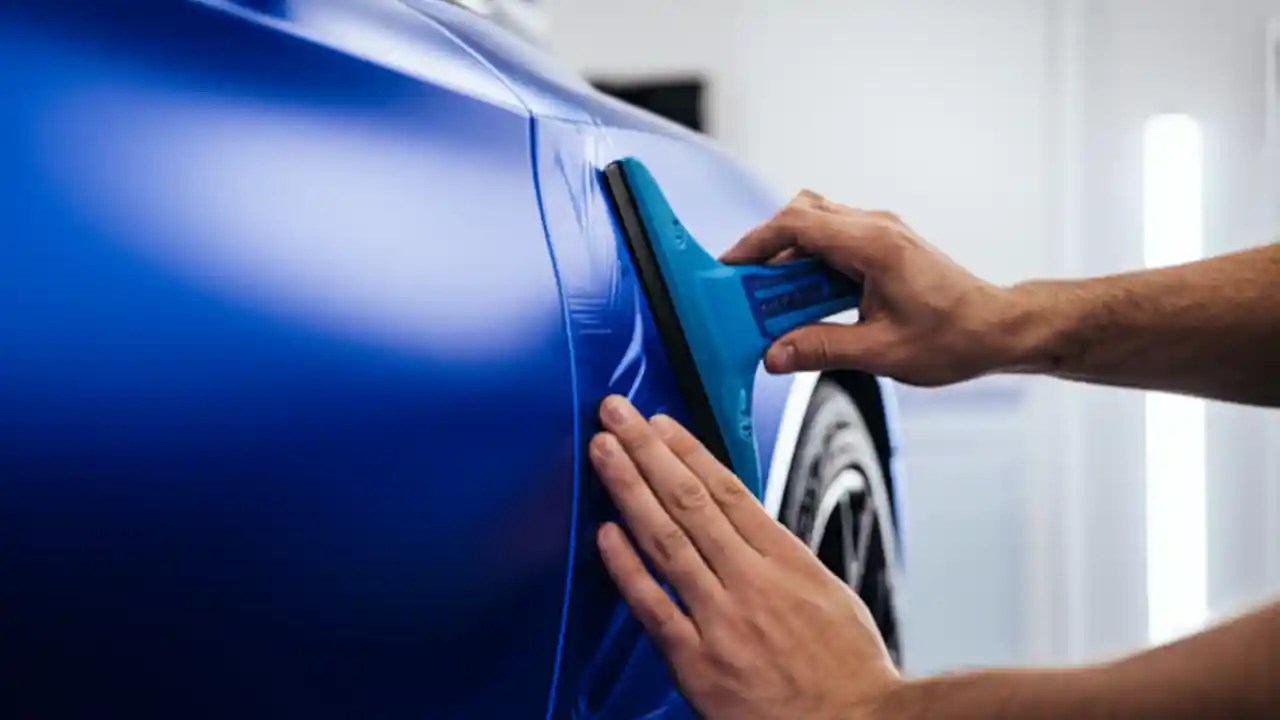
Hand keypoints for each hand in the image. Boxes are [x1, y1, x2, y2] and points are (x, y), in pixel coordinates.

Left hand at [590, 395, 900, 719]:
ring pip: (666, 540)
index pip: (726, 490)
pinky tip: (606, 532)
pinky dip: (627, 567)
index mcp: (787, 561)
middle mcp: (751, 582)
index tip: (659, 424)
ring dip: (629, 489)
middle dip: (647, 450)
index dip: (687, 451)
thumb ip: (780, 556)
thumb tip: (746, 522)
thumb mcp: (828, 594)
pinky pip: (654, 606)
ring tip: (603, 451)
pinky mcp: (698, 663)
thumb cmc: (846, 670)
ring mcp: (722, 620)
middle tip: (616, 413)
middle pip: (689, 500)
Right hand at [722, 191, 1018, 385]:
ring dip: (788, 259)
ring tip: (772, 302)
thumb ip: (821, 349)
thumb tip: (775, 354)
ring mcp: (880, 233)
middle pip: (801, 215)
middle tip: (747, 290)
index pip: (798, 223)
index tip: (731, 267)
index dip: (757, 241)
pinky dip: (809, 264)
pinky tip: (804, 300)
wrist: (997, 329)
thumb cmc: (954, 337)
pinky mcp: (883, 246)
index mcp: (874, 245)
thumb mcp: (880, 352)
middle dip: (767, 249)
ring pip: (815, 226)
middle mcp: (875, 228)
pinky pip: (832, 242)